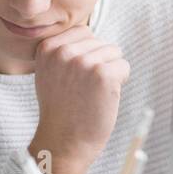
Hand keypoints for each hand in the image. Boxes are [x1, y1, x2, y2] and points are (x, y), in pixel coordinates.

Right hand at [29, 26, 129, 173]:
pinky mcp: (103, 75)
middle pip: (100, 41)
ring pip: (114, 53)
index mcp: (47, 48)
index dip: (86, 54)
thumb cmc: (61, 109)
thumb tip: (89, 34)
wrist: (64, 141)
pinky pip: (124, 66)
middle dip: (98, 63)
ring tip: (92, 92)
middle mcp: (63, 52)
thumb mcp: (48, 72)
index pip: (83, 32)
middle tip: (84, 88)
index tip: (75, 77)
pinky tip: (104, 97)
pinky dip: (120, 82)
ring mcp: (84, 62)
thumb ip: (63, 50)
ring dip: (110, 72)